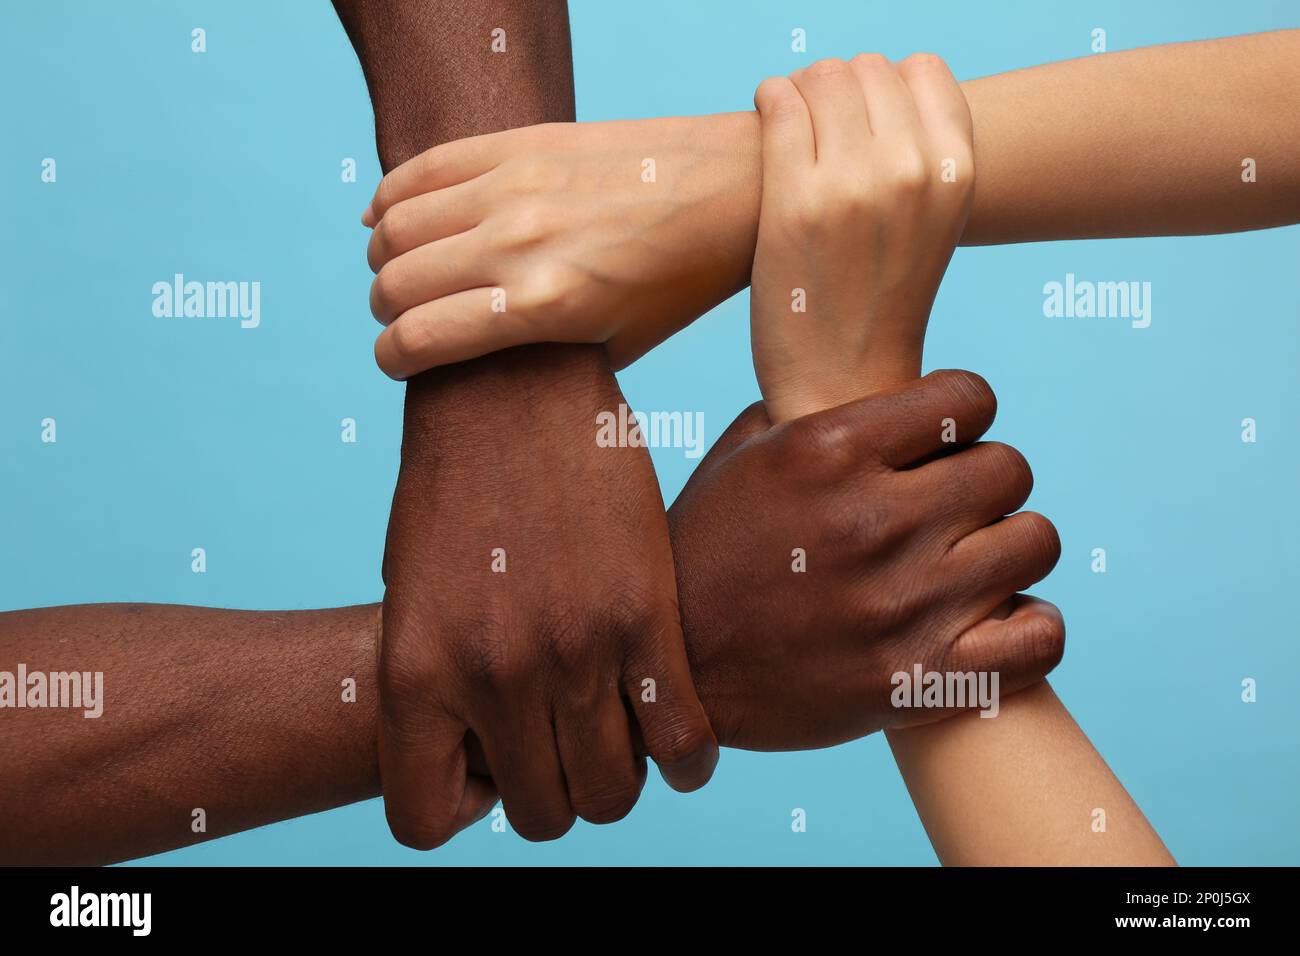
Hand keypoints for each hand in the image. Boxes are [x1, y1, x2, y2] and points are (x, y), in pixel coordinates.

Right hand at [360, 113, 760, 378]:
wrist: (732, 190)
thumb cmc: (681, 281)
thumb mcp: (617, 345)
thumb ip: (542, 356)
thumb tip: (475, 362)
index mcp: (543, 307)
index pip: (418, 337)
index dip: (391, 359)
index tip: (397, 363)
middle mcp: (517, 245)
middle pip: (396, 281)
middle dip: (387, 311)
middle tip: (403, 318)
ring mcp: (514, 187)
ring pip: (397, 224)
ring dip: (385, 256)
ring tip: (402, 270)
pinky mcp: (520, 144)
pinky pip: (422, 167)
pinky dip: (391, 197)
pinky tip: (387, 217)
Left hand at [378, 345, 716, 847]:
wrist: (507, 378)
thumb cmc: (451, 483)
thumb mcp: (415, 591)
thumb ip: (444, 684)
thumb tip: (489, 759)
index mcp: (413, 672)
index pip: (424, 823)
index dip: (459, 807)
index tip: (484, 768)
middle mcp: (490, 674)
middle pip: (539, 816)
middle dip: (553, 792)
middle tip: (565, 744)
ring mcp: (572, 648)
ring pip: (612, 794)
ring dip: (616, 776)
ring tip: (618, 732)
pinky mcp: (645, 615)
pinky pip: (681, 742)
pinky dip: (684, 756)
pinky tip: (676, 726)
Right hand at [669, 370, 1064, 749]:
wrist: (676, 675)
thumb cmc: (703, 554)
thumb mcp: (739, 458)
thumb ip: (815, 409)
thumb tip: (885, 381)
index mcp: (825, 451)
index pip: (970, 396)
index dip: (963, 413)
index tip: (942, 439)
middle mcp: (871, 521)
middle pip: (1011, 468)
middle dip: (985, 480)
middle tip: (951, 506)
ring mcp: (900, 605)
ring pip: (1036, 542)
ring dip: (1009, 548)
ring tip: (971, 561)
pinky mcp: (917, 681)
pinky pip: (1040, 641)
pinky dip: (1033, 628)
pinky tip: (996, 620)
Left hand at [751, 54, 974, 419]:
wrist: (845, 384)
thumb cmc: (883, 301)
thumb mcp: (932, 223)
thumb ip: (923, 155)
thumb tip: (880, 79)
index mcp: (957, 174)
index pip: (923, 69)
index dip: (886, 88)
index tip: (863, 122)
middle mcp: (912, 171)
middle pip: (867, 67)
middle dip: (839, 91)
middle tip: (819, 134)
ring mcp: (853, 185)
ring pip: (823, 76)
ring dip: (801, 93)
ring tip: (792, 132)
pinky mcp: (794, 202)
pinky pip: (778, 102)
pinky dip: (769, 102)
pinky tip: (767, 127)